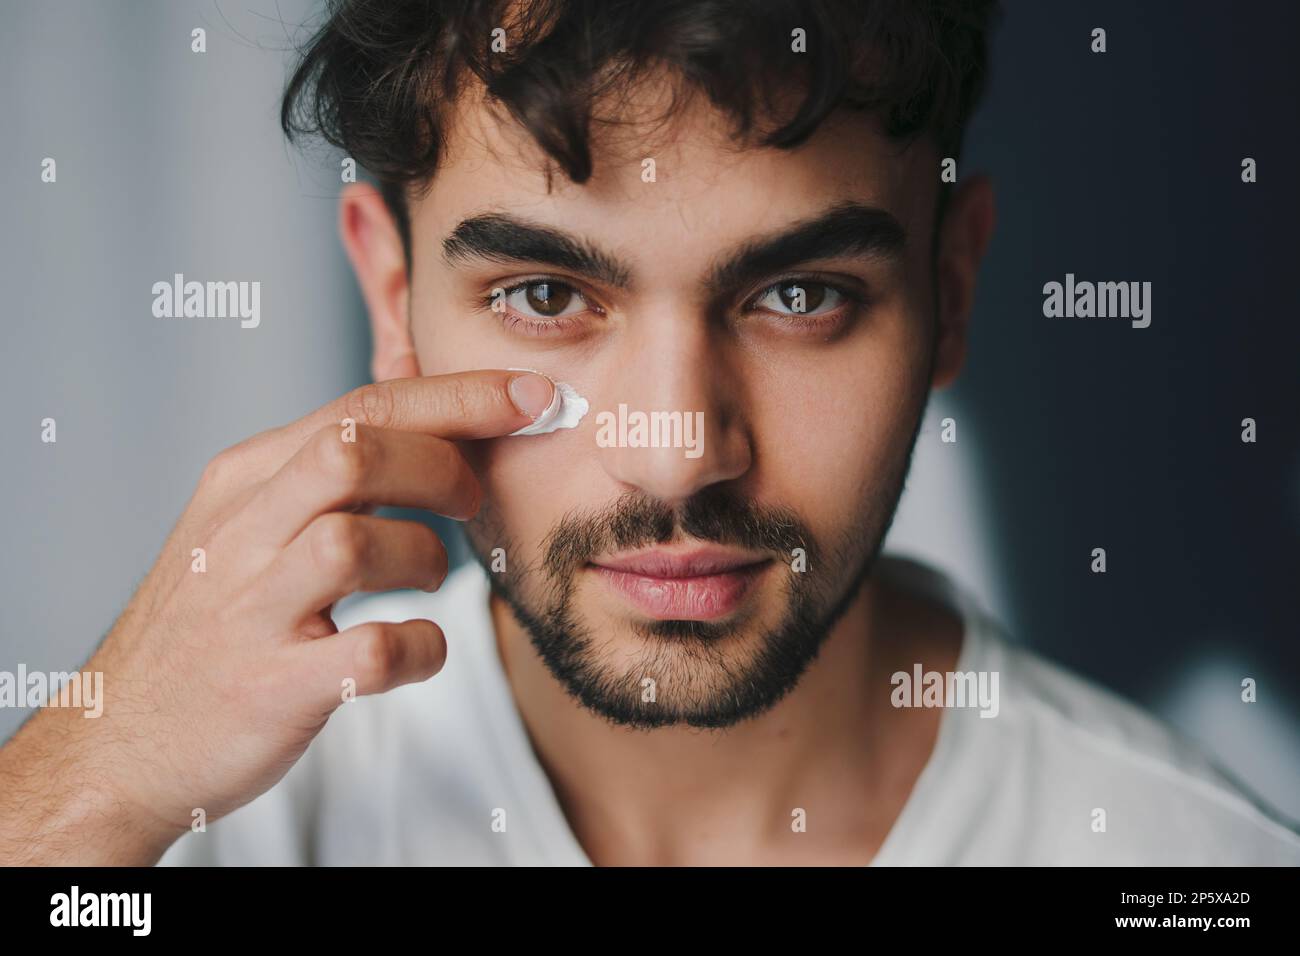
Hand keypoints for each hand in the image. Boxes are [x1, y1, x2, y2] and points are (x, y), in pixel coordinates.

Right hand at [0, 369, 555, 863]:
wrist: (123, 738)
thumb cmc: (216, 621)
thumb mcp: (250, 522)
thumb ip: (327, 471)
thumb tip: (444, 425)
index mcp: (245, 478)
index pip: (361, 405)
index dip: (460, 396)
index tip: (534, 396)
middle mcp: (240, 533)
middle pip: (354, 451)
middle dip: (442, 464)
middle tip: (474, 499)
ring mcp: (249, 610)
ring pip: (354, 541)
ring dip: (425, 555)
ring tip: (429, 576)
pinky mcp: (269, 686)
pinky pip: (371, 649)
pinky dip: (421, 645)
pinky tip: (417, 648)